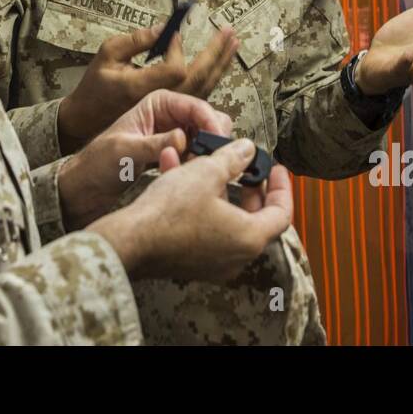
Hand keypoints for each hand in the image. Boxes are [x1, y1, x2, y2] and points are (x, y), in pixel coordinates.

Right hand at [57, 20, 238, 151]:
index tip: (174, 34)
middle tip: (229, 32)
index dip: (179, 50)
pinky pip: (199, 95)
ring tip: (232, 43)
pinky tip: (219, 63)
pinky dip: (212, 77)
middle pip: (199, 79)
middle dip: (217, 53)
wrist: (89, 122)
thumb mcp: (107, 55)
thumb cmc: (96, 87)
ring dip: (220, 64)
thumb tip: (163, 29)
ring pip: (204, 88)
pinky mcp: (173, 116)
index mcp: (143, 89)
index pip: (177, 70)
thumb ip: (136, 40)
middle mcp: (161, 104)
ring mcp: (169, 113)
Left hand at [57, 89, 232, 229]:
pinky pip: (198, 157)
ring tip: (196, 171)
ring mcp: (173, 136)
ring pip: (207, 140)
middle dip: (213, 139)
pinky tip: (190, 177)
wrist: (84, 189)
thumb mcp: (125, 150)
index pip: (196, 106)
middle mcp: (169, 116)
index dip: (211, 123)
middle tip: (209, 160)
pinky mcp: (174, 156)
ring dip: (207, 155)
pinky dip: (199, 166)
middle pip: (208, 121)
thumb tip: (183, 137)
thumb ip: (154, 143)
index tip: (218, 143)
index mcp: (157, 103)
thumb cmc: (96, 164)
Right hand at [88, 138, 292, 282]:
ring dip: (219, 192)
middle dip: (251, 189)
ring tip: (205, 164)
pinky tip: (180, 179)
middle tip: (246, 168)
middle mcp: (237, 257)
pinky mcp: (192, 263)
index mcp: (249, 237)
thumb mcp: (206, 172)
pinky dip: (201, 206)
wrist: (130, 241)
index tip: (276, 169)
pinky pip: (206, 230)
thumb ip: (233, 158)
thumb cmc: (170, 211)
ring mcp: (214, 264)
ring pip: (227, 222)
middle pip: (256, 219)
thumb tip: (247, 149)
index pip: (282, 213)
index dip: (281, 187)